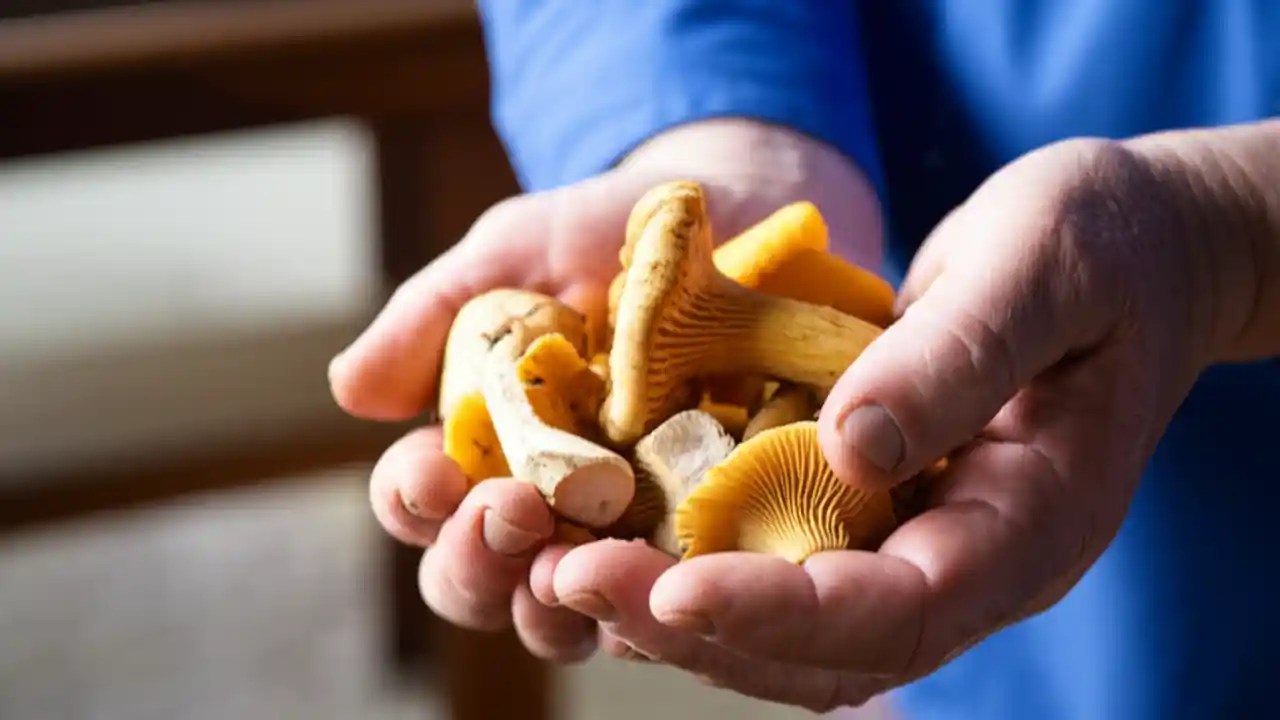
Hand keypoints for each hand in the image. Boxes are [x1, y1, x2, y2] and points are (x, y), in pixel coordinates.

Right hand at [327, 118, 881, 662]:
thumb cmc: (606, 235)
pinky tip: (660, 581)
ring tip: (570, 561)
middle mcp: (538, 507)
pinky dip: (652, 605)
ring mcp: (618, 537)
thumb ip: (432, 317)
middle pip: (474, 580)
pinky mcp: (699, 544)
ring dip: (549, 601)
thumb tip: (352, 393)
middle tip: (510, 509)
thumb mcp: (512, 253)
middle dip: (473, 558)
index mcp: (476, 446)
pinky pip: (667, 602)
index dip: (410, 497)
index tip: (432, 468)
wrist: (739, 213)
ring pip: (558, 615)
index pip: (419, 502)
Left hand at [551, 134, 1273, 710]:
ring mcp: (921, 543)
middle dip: (701, 630)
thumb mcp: (1042, 269)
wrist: (1128, 253)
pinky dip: (697, 567)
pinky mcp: (875, 510)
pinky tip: (618, 535)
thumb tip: (852, 447)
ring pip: (796, 633)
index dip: (789, 612)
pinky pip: (783, 568)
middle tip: (575, 579)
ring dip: (680, 616)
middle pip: (833, 649)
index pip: (908, 609)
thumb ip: (960, 356)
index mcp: (1032, 523)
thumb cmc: (1102, 246)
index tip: (679, 588)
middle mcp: (969, 561)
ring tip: (566, 570)